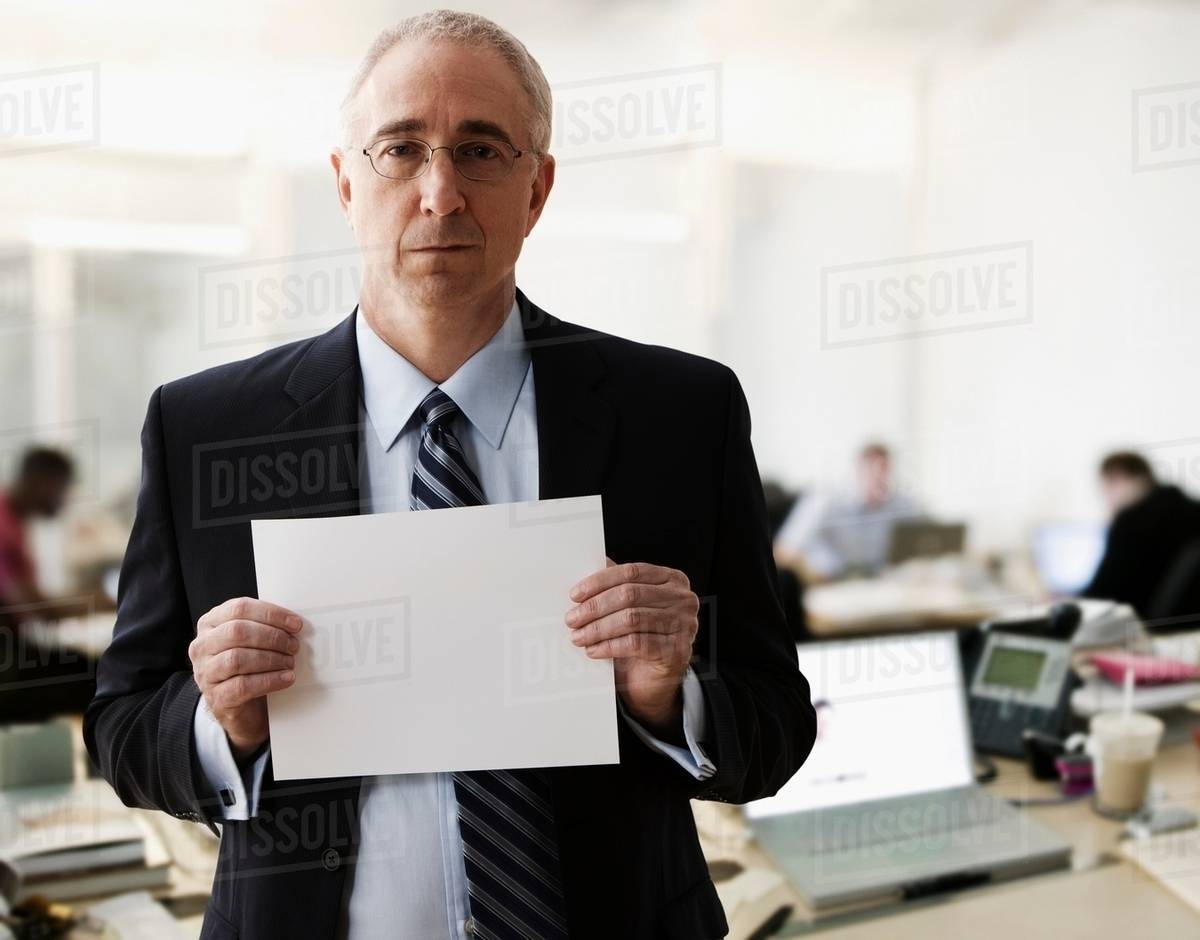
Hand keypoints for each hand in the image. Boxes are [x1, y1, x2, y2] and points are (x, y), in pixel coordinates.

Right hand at [189, 597, 301, 761]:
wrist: (242, 707)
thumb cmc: (249, 667)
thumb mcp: (251, 641)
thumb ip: (264, 627)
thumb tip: (294, 622)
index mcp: (211, 623)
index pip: (239, 608)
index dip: (270, 614)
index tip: (295, 624)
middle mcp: (202, 646)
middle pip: (237, 632)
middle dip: (272, 637)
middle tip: (294, 645)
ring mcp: (205, 673)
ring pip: (237, 659)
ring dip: (271, 659)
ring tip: (290, 662)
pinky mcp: (216, 697)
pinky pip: (243, 686)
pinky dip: (269, 680)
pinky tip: (286, 678)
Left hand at [565, 559, 698, 738]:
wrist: (654, 679)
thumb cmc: (641, 636)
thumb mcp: (629, 607)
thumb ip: (616, 585)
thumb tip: (591, 563)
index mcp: (672, 579)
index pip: (631, 572)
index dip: (600, 582)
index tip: (575, 595)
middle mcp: (683, 599)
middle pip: (630, 595)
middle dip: (595, 607)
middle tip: (572, 618)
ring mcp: (684, 625)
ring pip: (631, 619)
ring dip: (598, 628)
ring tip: (578, 636)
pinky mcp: (677, 651)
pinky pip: (636, 644)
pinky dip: (609, 646)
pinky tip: (593, 650)